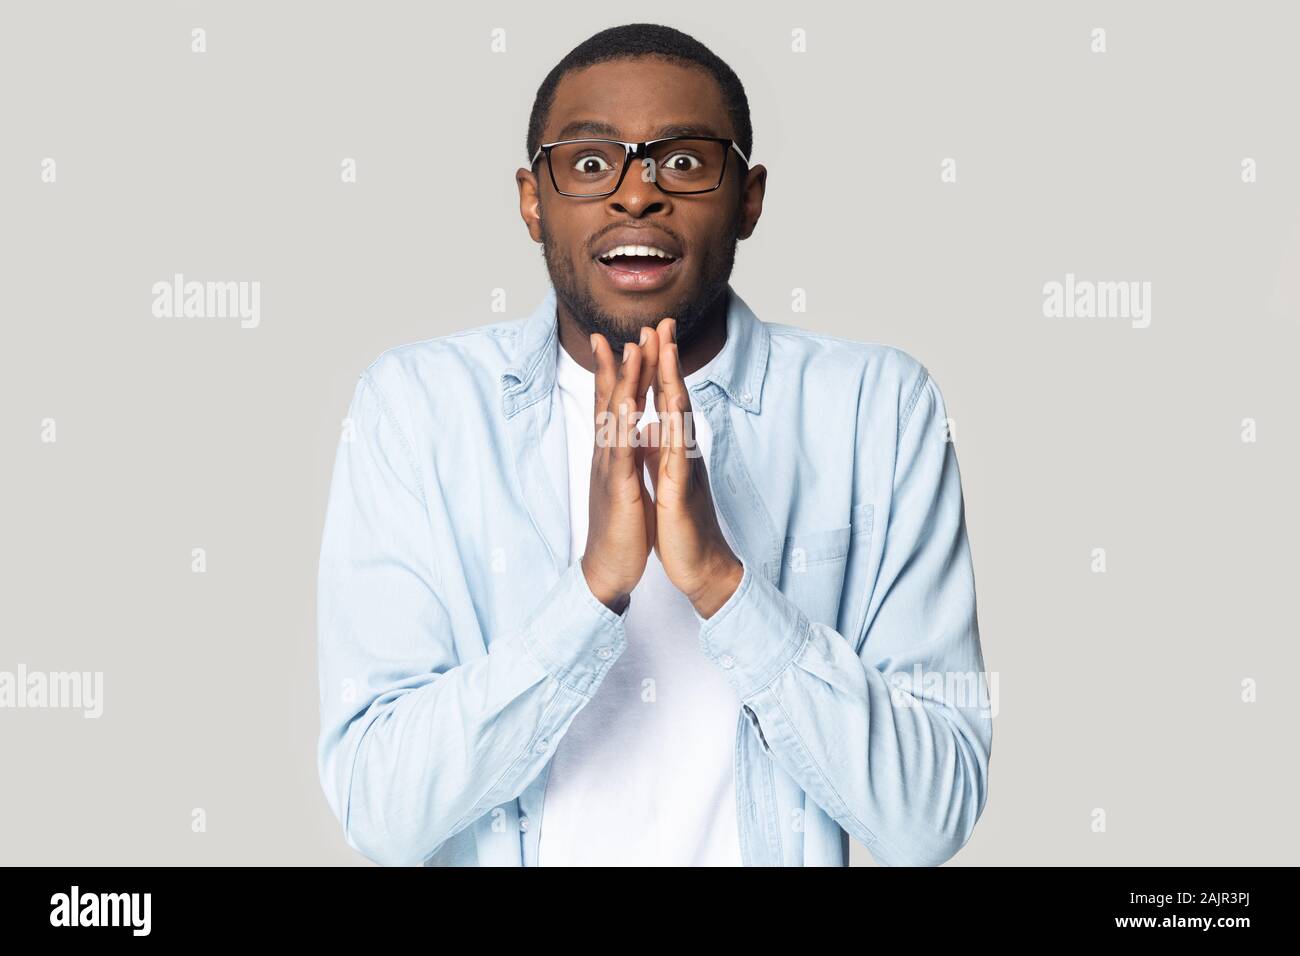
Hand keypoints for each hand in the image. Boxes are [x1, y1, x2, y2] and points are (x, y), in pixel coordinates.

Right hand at [580, 328, 660, 612]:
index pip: (614, 404)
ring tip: (628, 351)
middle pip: (612, 401)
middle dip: (618, 365)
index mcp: (612, 452)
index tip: (623, 340)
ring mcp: (610, 469)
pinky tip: (629, 404)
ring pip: (616, 419)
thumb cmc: (620, 526)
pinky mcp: (618, 487)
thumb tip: (638, 430)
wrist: (609, 567)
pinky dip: (624, 425)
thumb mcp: (626, 482)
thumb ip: (628, 453)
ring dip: (622, 383)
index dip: (618, 372)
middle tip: (620, 330)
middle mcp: (606, 454)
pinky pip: (621, 451)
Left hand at [643, 318, 743, 618]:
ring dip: (671, 381)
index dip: (657, 366)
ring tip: (665, 349)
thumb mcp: (666, 479)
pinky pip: (675, 454)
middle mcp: (682, 452)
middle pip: (675, 396)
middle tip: (662, 321)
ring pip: (679, 417)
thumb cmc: (682, 525)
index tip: (650, 333)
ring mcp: (684, 468)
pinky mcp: (681, 491)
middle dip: (667, 358)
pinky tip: (666, 408)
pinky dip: (669, 429)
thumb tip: (653, 425)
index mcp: (674, 449)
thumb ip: (660, 450)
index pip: (665, 399)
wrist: (702, 567)